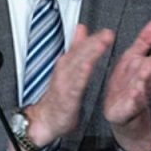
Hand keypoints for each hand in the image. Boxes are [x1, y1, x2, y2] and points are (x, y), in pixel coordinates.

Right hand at [23, 23, 113, 145]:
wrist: (44, 120)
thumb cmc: (58, 98)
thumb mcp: (67, 70)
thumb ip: (75, 49)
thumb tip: (81, 29)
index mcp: (66, 64)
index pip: (80, 48)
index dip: (93, 39)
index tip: (106, 31)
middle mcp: (64, 71)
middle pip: (79, 53)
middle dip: (93, 42)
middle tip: (107, 33)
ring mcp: (64, 83)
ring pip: (77, 65)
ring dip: (89, 53)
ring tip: (101, 44)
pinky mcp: (65, 97)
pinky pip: (74, 84)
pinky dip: (81, 74)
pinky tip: (89, 67)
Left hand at [102, 19, 150, 150]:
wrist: (121, 111)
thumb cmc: (128, 82)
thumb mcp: (134, 57)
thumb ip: (145, 40)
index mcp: (147, 68)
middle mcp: (146, 82)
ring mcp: (139, 95)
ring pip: (145, 86)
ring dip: (147, 79)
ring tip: (147, 71)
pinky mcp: (129, 108)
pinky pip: (133, 103)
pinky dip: (135, 98)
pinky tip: (135, 92)